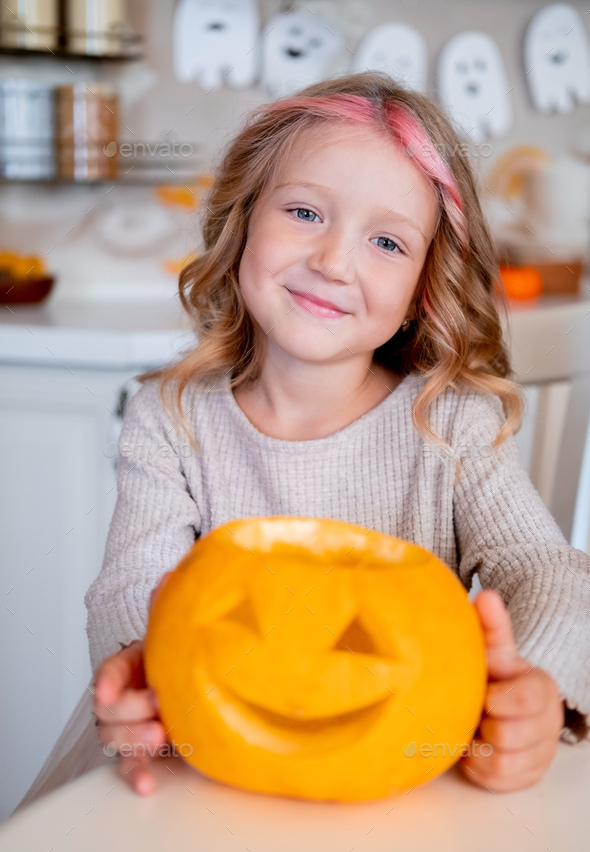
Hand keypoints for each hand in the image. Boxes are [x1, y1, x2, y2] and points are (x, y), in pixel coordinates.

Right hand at [92, 572, 171, 794]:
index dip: (108, 681)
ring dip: (133, 740)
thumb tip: (171, 577)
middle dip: (129, 709)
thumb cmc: (179, 657)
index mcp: (131, 665)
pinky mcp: (143, 751)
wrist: (198, 683)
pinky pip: (131, 767)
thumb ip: (168, 608)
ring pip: (114, 738)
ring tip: (160, 735)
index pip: (110, 671)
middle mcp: (124, 697)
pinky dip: (137, 775)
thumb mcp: (173, 633)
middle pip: (108, 709)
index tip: (108, 691)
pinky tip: (149, 784)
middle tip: (158, 705)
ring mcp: (130, 726)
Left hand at [459, 588, 564, 791]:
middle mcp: (547, 721)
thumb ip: (491, 626)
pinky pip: (496, 780)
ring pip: (502, 762)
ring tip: (473, 728)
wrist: (502, 702)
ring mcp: (540, 751)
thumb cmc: (494, 673)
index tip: (485, 695)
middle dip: (483, 722)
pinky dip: (478, 767)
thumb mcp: (493, 649)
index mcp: (541, 686)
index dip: (499, 700)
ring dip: (479, 747)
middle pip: (508, 734)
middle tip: (474, 709)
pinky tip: (475, 748)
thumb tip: (485, 596)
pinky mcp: (527, 776)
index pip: (527, 698)